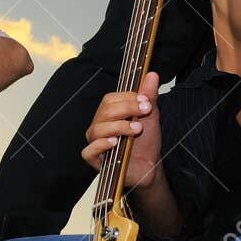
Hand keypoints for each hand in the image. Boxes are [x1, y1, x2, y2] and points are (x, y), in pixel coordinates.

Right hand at [81, 72, 162, 189]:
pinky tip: (114, 142)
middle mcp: (100, 126)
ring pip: (98, 129)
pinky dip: (100, 145)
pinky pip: (88, 151)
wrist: (150, 166)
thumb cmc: (146, 141)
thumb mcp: (150, 116)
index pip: (110, 99)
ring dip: (120, 127)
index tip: (146, 102)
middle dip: (127, 109)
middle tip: (145, 112)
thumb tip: (152, 75)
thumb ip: (149, 96)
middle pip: (104, 111)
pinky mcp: (95, 161)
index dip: (128, 98)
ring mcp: (96, 143)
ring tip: (137, 129)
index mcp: (110, 114)